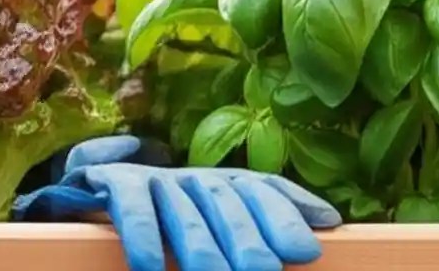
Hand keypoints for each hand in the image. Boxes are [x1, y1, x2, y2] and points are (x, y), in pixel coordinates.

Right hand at [13, 136, 340, 270]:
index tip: (308, 251)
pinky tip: (151, 264)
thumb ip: (277, 211)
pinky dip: (142, 235)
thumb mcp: (228, 208)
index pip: (265, 194)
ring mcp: (160, 178)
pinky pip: (133, 208)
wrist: (107, 181)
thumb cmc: (182, 206)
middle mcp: (199, 176)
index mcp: (230, 181)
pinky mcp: (119, 183)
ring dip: (200, 247)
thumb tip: (331, 221)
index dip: (286, 219)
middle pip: (229, 207)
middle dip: (249, 240)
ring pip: (185, 215)